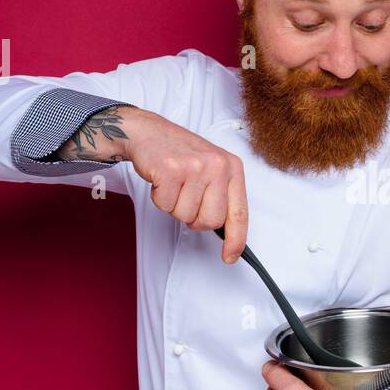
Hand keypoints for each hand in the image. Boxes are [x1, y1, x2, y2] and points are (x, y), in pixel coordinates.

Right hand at [121, 109, 248, 263]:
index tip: (230, 256)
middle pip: (211, 221)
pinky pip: (166, 205)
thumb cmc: (181, 154)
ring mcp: (195, 167)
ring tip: (174, 184)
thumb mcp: (212, 169)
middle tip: (186, 198)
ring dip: (175, 206)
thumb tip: (227, 234)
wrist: (150, 132)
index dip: (236, 239)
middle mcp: (217, 166)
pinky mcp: (171, 170)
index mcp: (232, 167)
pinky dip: (160, 198)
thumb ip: (221, 196)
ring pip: (186, 215)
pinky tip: (162, 180)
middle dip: (195, 218)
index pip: (239, 213)